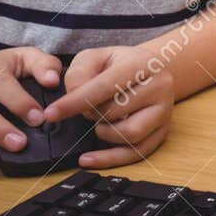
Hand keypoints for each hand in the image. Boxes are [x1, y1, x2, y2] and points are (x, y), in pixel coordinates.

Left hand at [46, 44, 174, 168]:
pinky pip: (136, 153)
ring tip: (99, 122)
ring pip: (128, 134)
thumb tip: (73, 98)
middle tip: (87, 108)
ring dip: (104, 132)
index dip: (74, 102)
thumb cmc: (120, 64)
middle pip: (115, 111)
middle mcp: (160, 87)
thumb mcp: (96, 56)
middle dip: (91, 114)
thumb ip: (78, 73)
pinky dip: (109, 159)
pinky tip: (88, 158)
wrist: (153, 69)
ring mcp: (164, 111)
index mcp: (143, 64)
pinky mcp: (163, 131)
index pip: (104, 87)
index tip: (50, 114)